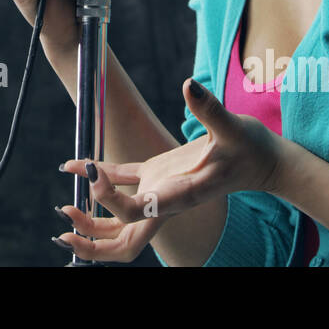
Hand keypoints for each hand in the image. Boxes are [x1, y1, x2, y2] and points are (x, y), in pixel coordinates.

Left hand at [54, 77, 287, 262]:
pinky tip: (75, 164)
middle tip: (65, 226)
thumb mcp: (233, 128)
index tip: (95, 172)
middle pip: (126, 241)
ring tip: (64, 207)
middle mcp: (165, 200)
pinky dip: (98, 176)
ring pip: (121, 221)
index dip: (110, 199)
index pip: (137, 211)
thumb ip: (210, 110)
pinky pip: (121, 182)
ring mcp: (159, 189)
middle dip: (95, 242)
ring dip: (93, 221)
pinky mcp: (157, 174)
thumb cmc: (251, 148)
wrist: (264, 160)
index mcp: (179, 196)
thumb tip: (189, 86)